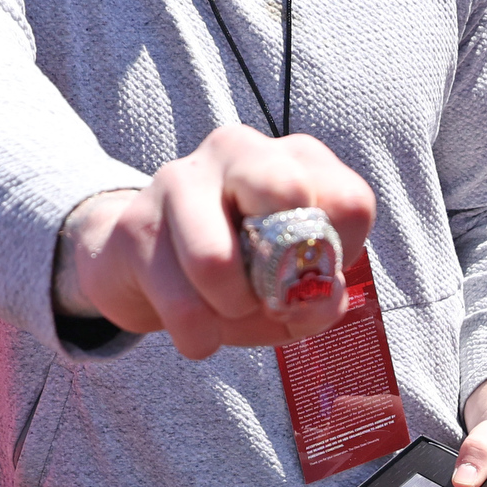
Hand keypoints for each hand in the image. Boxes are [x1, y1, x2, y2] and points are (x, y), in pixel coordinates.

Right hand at [55, 126, 375, 359]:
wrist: (144, 267)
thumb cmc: (235, 273)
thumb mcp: (290, 288)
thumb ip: (318, 297)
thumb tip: (320, 298)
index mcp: (292, 159)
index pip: (349, 202)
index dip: (341, 258)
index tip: (312, 275)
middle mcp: (239, 150)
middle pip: (287, 192)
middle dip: (283, 269)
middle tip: (269, 294)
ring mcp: (182, 178)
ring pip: (216, 261)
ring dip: (232, 311)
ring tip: (227, 311)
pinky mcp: (137, 223)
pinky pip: (181, 304)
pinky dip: (198, 336)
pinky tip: (196, 328)